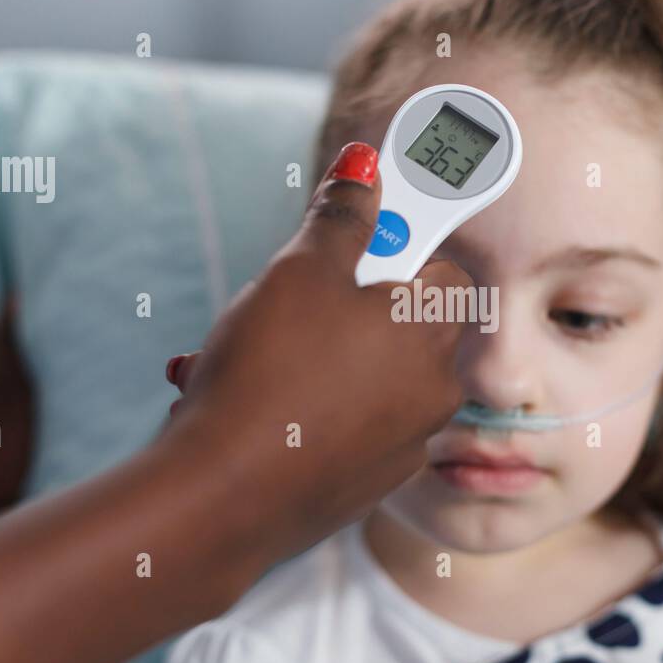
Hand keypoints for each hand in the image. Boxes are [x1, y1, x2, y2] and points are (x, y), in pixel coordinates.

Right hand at [164, 142, 471, 561]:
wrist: (223, 497)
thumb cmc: (269, 371)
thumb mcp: (300, 271)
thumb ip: (343, 216)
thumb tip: (367, 165)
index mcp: (433, 332)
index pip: (439, 268)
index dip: (390, 249)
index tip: (343, 248)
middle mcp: (433, 392)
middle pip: (395, 324)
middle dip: (338, 307)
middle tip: (281, 306)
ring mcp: (402, 446)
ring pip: (359, 377)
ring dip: (307, 358)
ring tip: (241, 356)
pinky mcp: (364, 487)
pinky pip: (339, 428)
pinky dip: (301, 411)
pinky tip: (244, 405)